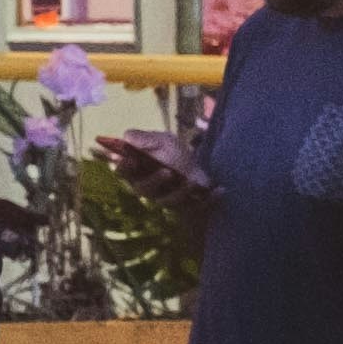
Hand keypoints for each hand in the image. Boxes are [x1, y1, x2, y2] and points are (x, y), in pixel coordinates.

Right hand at [89, 127, 203, 196]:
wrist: (193, 163)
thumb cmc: (170, 152)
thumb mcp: (160, 140)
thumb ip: (144, 137)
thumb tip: (127, 136)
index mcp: (135, 170)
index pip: (122, 171)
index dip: (124, 167)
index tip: (131, 159)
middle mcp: (147, 188)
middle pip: (143, 189)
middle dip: (154, 182)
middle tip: (167, 172)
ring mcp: (166, 198)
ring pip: (168, 201)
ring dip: (180, 192)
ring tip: (191, 181)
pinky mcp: (186, 206)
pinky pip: (196, 206)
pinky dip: (208, 200)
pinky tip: (220, 190)